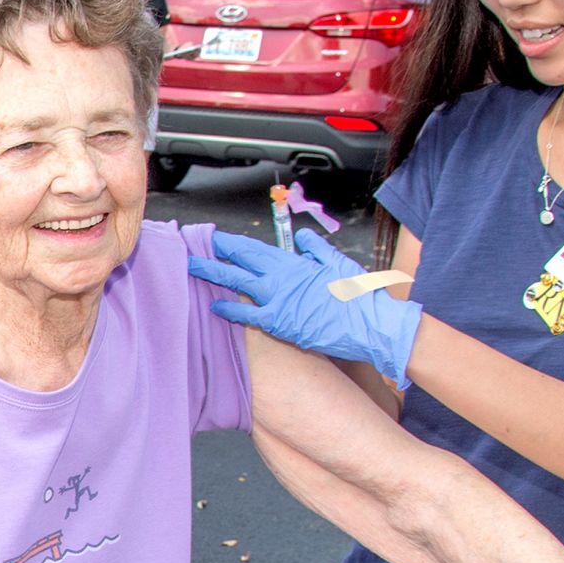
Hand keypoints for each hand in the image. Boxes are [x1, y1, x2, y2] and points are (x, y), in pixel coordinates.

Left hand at [187, 229, 421, 388]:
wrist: (369, 324)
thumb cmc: (358, 295)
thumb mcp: (338, 263)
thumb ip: (316, 249)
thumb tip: (303, 238)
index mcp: (294, 262)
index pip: (255, 249)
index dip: (233, 244)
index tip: (216, 239)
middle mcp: (281, 277)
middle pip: (240, 261)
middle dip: (216, 254)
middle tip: (193, 248)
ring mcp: (278, 300)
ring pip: (237, 283)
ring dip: (214, 275)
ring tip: (194, 269)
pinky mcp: (280, 323)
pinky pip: (248, 315)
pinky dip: (230, 310)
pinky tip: (215, 308)